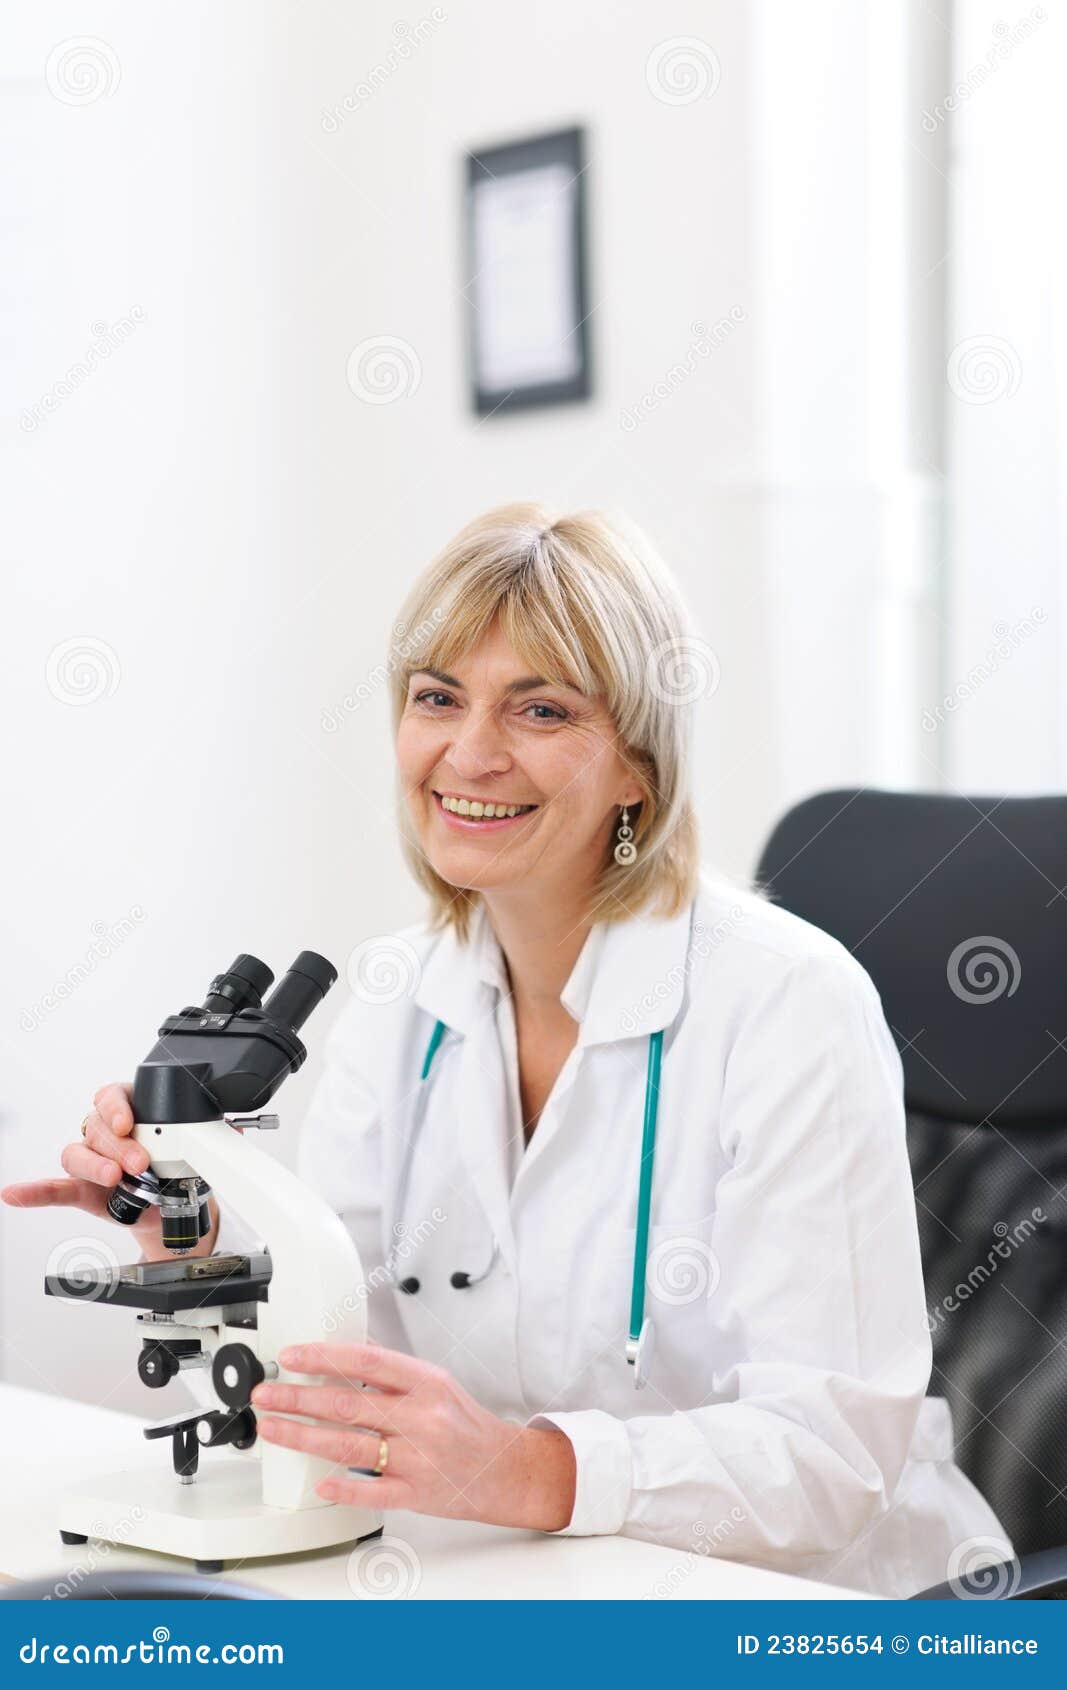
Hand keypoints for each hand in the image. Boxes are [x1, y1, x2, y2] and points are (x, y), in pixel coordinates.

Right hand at [0, 1082, 219, 1259]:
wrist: (177, 1205)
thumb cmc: (180, 1167)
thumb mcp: (199, 1147)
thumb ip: (210, 1136)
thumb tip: (230, 1134)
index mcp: (132, 1110)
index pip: (114, 1095)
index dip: (118, 1105)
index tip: (130, 1121)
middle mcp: (107, 1132)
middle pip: (96, 1126)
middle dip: (117, 1144)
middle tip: (139, 1161)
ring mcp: (93, 1160)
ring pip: (78, 1152)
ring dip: (94, 1164)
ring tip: (114, 1177)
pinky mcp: (83, 1189)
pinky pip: (54, 1187)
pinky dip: (35, 1190)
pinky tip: (17, 1193)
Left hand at [250, 1340, 576, 1532]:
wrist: (504, 1470)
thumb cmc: (466, 1425)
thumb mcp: (437, 1382)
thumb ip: (393, 1368)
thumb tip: (350, 1346)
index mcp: (426, 1384)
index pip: (367, 1363)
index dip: (324, 1356)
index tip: (292, 1356)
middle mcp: (422, 1418)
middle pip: (349, 1405)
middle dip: (298, 1398)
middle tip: (266, 1394)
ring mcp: (418, 1458)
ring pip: (350, 1447)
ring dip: (303, 1437)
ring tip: (272, 1428)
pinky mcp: (416, 1494)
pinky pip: (373, 1492)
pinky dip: (343, 1487)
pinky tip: (317, 1480)